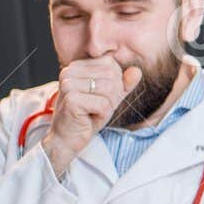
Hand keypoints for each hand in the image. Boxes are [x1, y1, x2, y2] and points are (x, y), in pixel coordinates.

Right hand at [42, 58, 140, 177]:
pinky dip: (102, 115)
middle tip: (96, 107)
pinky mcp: (72, 100)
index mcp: (76, 66)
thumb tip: (137, 71)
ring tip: (92, 112)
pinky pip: (104, 104)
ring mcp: (68, 85)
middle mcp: (69, 71)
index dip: (114, 83)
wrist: (66, 139)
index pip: (111, 64)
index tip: (99, 96)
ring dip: (107, 106)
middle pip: (112, 76)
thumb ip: (124, 84)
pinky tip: (89, 118)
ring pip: (110, 89)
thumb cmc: (87, 116)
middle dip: (112, 96)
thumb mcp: (110, 98)